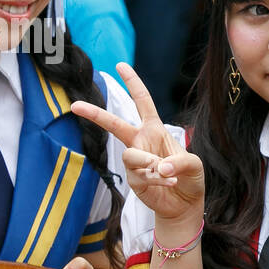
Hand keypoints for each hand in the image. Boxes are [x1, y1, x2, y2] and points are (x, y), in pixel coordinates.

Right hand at [71, 63, 204, 223]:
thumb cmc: (189, 178)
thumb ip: (180, 162)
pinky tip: (170, 183)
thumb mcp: (194, 164)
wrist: (185, 204)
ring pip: (131, 155)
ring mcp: (135, 162)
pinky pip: (140, 175)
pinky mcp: (134, 180)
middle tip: (75, 105)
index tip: (120, 65)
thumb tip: (160, 167)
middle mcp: (141, 142)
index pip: (142, 102)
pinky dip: (158, 179)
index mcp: (154, 129)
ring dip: (149, 163)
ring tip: (166, 172)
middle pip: (115, 124)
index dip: (133, 83)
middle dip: (95, 114)